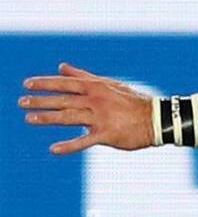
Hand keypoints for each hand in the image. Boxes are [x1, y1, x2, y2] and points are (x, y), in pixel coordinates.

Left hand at [20, 63, 154, 155]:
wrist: (157, 119)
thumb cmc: (132, 101)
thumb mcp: (107, 84)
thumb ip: (82, 76)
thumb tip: (61, 67)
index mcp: (96, 87)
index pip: (65, 84)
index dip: (46, 83)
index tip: (27, 84)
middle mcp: (96, 100)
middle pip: (63, 100)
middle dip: (41, 100)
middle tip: (21, 102)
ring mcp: (101, 117)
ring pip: (69, 117)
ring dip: (47, 118)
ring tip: (28, 119)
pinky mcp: (107, 134)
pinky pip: (85, 141)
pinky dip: (69, 145)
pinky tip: (53, 149)